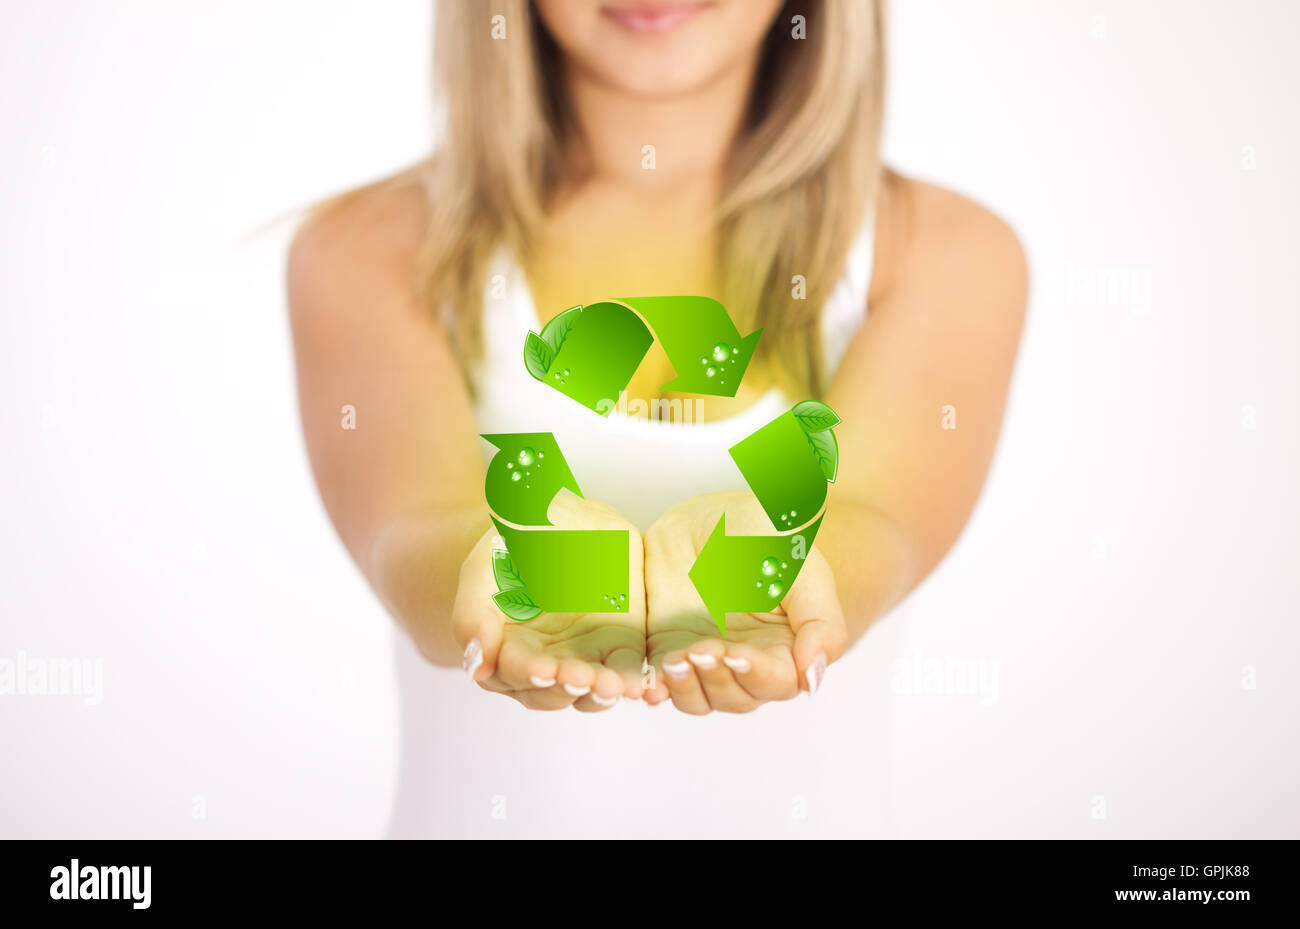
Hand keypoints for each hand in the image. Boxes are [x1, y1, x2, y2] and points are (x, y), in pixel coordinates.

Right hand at [450, 493, 646, 710]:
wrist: (556, 518)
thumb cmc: (512, 544)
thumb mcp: (485, 566)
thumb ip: (473, 613)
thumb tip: (475, 664)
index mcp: (506, 648)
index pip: (514, 672)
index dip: (527, 674)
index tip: (541, 670)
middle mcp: (544, 661)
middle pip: (553, 692)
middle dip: (567, 688)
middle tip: (581, 679)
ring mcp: (583, 656)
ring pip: (590, 690)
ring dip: (600, 692)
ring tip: (611, 686)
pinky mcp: (620, 644)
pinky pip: (627, 670)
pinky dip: (633, 680)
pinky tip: (640, 684)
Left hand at [642, 491, 845, 713]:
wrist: (713, 512)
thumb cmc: (766, 534)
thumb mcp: (801, 566)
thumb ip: (820, 621)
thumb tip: (814, 679)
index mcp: (784, 645)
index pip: (777, 682)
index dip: (758, 676)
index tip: (737, 654)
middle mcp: (745, 657)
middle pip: (736, 698)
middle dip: (717, 680)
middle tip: (701, 650)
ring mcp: (704, 654)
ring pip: (698, 698)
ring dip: (686, 687)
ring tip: (675, 659)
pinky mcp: (666, 645)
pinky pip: (660, 680)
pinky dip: (655, 687)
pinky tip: (649, 684)